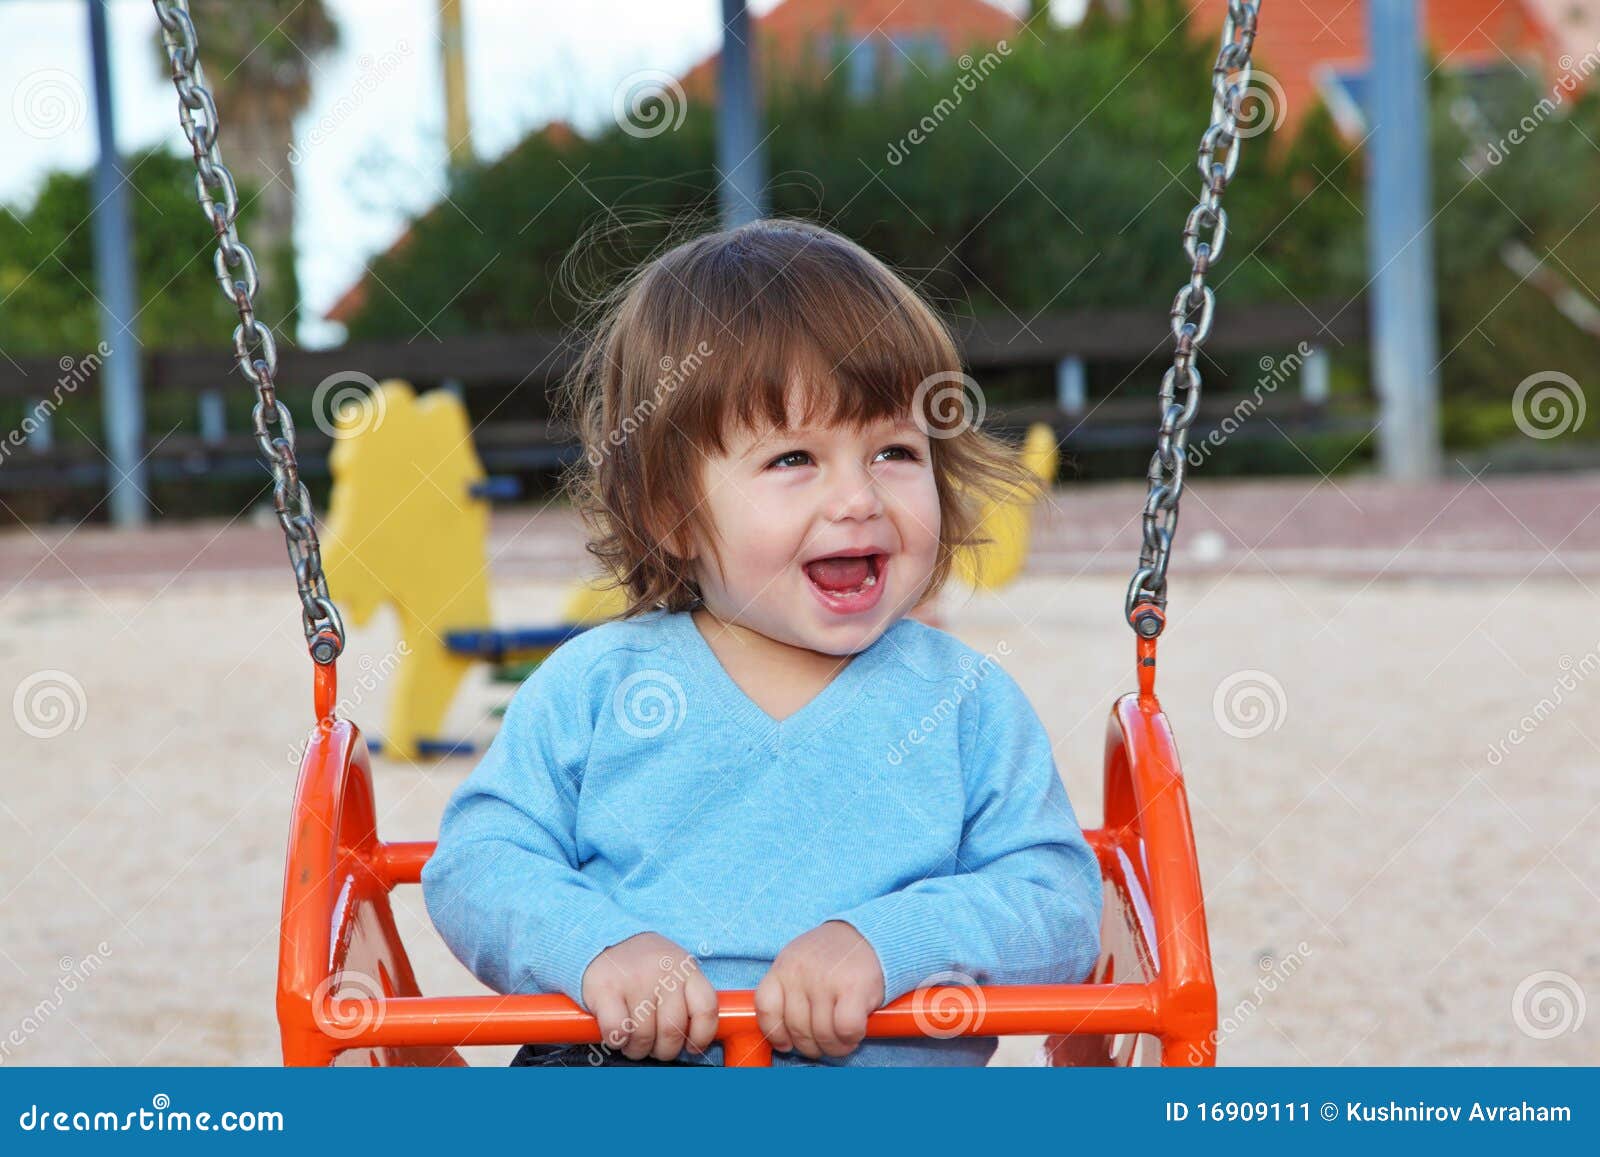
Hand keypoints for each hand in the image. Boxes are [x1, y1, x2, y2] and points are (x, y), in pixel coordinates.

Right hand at [580, 932, 718, 1060]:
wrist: (603, 938)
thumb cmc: (644, 967)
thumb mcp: (675, 972)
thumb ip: (688, 1000)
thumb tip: (694, 1042)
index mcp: (686, 968)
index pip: (706, 1009)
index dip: (701, 1036)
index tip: (691, 1047)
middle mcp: (663, 971)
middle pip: (672, 1031)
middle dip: (663, 1050)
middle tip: (654, 1046)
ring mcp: (635, 978)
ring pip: (644, 1036)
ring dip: (637, 1049)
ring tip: (632, 1040)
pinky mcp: (605, 988)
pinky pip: (617, 1031)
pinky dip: (616, 1040)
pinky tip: (616, 1033)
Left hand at [755, 920, 884, 1058]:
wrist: (869, 934)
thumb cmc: (832, 957)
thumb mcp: (798, 963)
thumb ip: (786, 992)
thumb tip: (781, 1037)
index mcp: (783, 966)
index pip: (766, 1008)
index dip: (774, 1034)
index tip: (786, 1044)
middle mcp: (801, 972)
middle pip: (797, 1029)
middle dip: (811, 1047)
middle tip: (823, 1045)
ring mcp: (826, 980)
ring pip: (822, 1034)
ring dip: (834, 1047)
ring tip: (842, 1041)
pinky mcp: (854, 988)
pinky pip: (846, 1029)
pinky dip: (850, 1038)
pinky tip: (854, 1033)